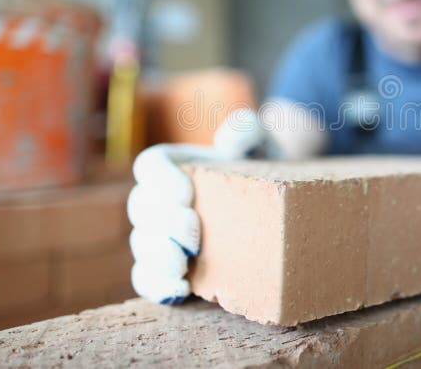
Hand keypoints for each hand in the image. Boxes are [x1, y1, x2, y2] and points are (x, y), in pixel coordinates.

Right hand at [127, 109, 267, 303]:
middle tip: (195, 234)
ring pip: (140, 244)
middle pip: (141, 207)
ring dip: (156, 256)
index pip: (149, 165)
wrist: (279, 206)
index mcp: (175, 165)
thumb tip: (228, 140)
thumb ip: (248, 130)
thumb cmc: (263, 168)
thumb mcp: (263, 144)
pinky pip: (146, 278)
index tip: (187, 193)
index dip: (159, 179)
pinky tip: (179, 289)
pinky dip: (155, 286)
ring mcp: (162, 235)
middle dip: (163, 222)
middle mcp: (161, 199)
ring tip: (183, 264)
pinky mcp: (169, 266)